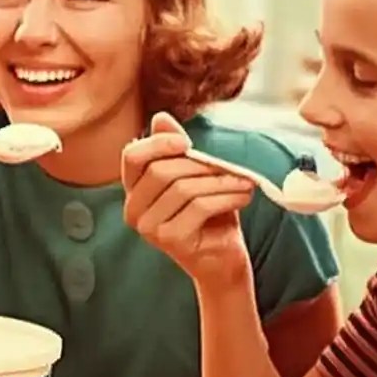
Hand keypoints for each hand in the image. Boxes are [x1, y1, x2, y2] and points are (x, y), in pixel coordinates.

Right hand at [121, 112, 254, 286]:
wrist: (222, 259)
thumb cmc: (209, 215)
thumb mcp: (194, 176)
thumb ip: (176, 150)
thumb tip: (160, 117)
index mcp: (134, 190)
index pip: (133, 157)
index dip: (158, 144)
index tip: (187, 143)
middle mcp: (134, 210)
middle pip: (161, 171)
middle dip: (200, 166)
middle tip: (230, 169)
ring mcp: (149, 228)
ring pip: (184, 188)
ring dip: (220, 181)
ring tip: (243, 183)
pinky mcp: (170, 240)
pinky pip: (199, 207)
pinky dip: (226, 197)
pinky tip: (243, 197)